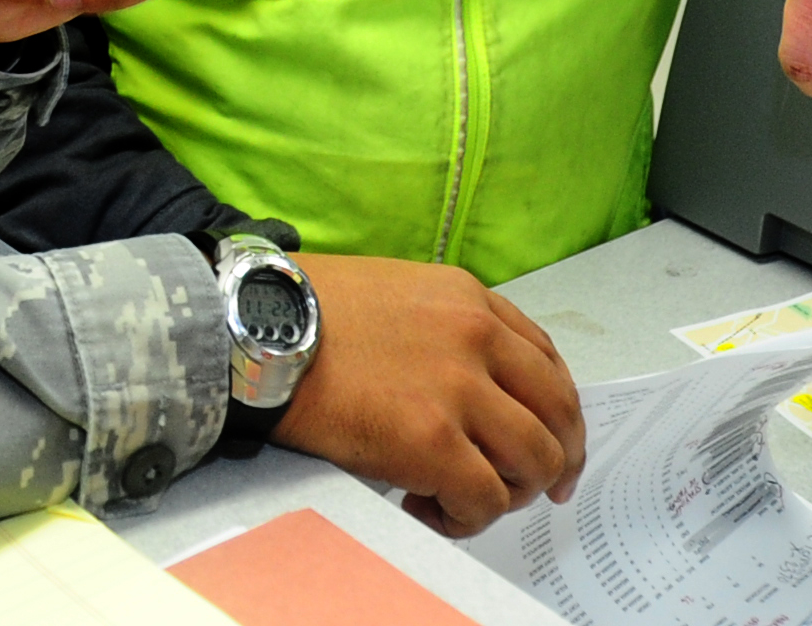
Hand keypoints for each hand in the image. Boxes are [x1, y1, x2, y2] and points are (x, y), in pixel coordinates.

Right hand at [271, 254, 584, 535]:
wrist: (253, 328)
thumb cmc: (304, 313)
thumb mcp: (395, 293)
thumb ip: (445, 328)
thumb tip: (471, 388)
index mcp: (467, 300)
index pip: (546, 360)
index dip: (558, 410)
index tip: (555, 439)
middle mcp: (475, 338)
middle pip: (559, 411)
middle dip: (557, 459)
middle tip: (540, 489)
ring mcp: (458, 389)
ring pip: (535, 459)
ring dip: (511, 492)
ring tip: (466, 501)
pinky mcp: (432, 441)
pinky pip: (485, 499)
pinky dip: (468, 518)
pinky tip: (431, 511)